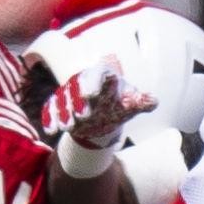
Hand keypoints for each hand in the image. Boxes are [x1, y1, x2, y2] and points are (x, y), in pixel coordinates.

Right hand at [41, 58, 158, 149]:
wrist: (103, 115)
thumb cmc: (118, 105)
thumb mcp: (130, 105)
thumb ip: (140, 102)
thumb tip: (153, 101)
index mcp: (104, 76)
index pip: (98, 73)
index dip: (94, 82)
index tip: (93, 94)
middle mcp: (84, 81)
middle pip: (76, 85)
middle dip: (77, 100)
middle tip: (83, 115)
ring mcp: (69, 93)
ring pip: (62, 98)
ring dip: (64, 112)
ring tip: (69, 126)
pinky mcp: (59, 105)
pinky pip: (50, 109)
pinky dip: (50, 119)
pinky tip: (52, 130)